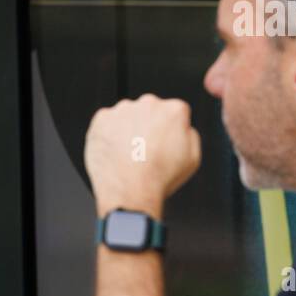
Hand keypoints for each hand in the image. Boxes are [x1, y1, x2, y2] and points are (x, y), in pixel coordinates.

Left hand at [84, 94, 200, 216]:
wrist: (129, 192)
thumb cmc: (160, 178)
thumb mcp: (192, 158)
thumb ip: (189, 133)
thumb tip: (182, 126)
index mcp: (174, 110)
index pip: (173, 113)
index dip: (169, 132)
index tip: (163, 144)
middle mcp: (148, 103)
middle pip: (149, 110)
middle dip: (147, 126)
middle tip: (144, 150)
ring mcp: (123, 110)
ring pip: (127, 115)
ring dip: (127, 128)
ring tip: (129, 154)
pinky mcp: (102, 118)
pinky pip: (107, 122)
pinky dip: (109, 133)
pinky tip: (115, 151)